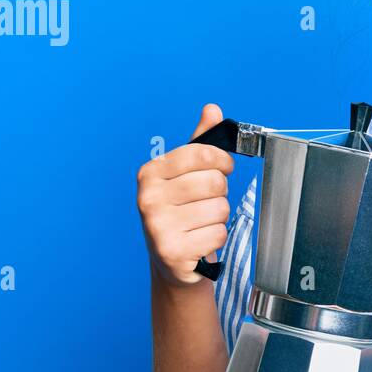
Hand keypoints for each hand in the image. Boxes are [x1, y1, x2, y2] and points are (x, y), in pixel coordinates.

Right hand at [136, 104, 234, 287]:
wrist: (172, 262)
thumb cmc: (182, 212)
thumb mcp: (187, 175)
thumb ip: (200, 143)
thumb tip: (212, 109)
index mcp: (150, 173)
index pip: (203, 153)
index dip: (222, 161)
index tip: (222, 167)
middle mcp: (148, 198)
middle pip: (215, 182)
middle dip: (220, 193)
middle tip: (205, 203)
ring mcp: (158, 226)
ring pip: (220, 208)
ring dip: (218, 218)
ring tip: (201, 223)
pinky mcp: (172, 252)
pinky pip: (218, 234)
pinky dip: (216, 238)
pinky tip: (200, 241)